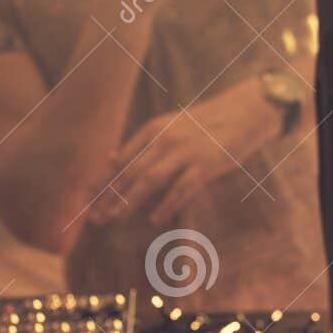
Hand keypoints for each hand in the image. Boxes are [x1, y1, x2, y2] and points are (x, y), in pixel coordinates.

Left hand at [93, 75, 279, 226]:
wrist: (243, 112)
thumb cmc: (202, 125)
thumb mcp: (169, 127)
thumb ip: (143, 144)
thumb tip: (111, 159)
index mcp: (152, 130)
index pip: (121, 160)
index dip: (104, 182)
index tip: (89, 201)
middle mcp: (165, 139)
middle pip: (131, 172)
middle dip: (111, 196)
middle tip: (96, 217)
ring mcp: (185, 152)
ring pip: (150, 180)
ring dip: (130, 201)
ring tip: (115, 218)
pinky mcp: (205, 166)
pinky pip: (181, 189)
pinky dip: (166, 205)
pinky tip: (154, 219)